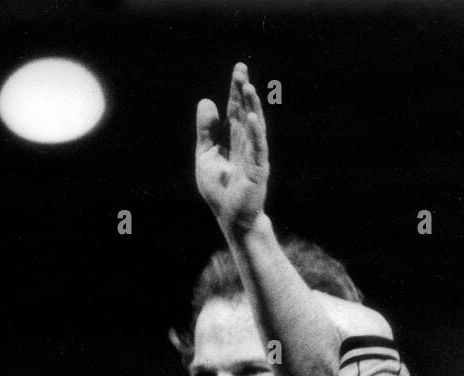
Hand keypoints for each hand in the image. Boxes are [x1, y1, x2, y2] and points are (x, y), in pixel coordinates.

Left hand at [195, 63, 268, 234]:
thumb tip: (206, 100)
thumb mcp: (205, 156)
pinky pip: (257, 147)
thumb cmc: (220, 190)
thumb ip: (206, 131)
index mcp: (232, 139)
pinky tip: (253, 117)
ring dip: (252, 106)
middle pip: (244, 112)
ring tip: (249, 87)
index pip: (234, 110)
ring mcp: (254, 155)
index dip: (235, 91)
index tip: (239, 69)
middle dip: (243, 92)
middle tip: (242, 69)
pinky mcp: (258, 169)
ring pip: (254, 126)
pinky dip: (255, 132)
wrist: (232, 217)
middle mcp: (245, 143)